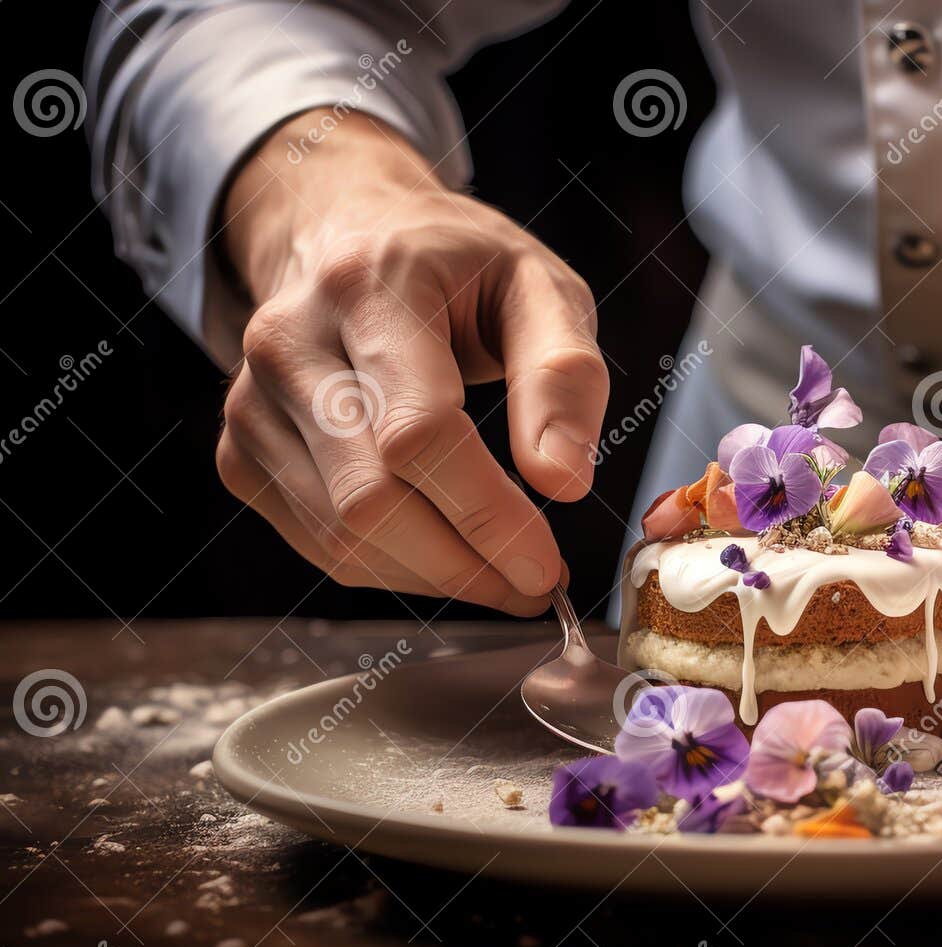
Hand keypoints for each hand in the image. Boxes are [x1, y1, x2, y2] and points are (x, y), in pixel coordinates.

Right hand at [215, 110, 605, 613]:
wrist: (348, 233)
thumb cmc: (458, 265)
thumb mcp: (539, 286)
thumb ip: (563, 376)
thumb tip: (564, 483)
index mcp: (367, 288)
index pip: (417, 432)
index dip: (487, 513)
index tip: (548, 562)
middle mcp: (289, 343)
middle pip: (372, 499)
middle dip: (466, 563)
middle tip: (537, 581)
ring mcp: (251, 402)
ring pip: (343, 537)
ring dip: (437, 576)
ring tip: (504, 571)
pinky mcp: (241, 451)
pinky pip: (320, 544)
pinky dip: (394, 567)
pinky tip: (446, 549)